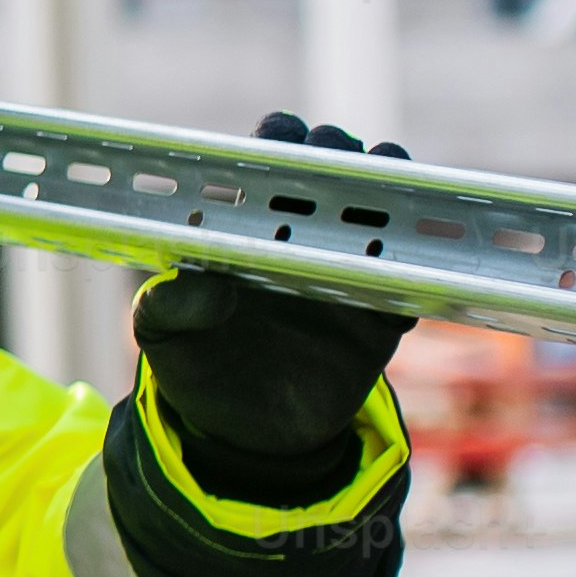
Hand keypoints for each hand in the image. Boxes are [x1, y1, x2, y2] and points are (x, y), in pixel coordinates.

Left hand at [134, 115, 417, 494]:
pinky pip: (412, 287)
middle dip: (344, 156)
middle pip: (338, 170)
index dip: (282, 138)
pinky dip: (413, 278)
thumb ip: (168, 307)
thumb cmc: (195, 367)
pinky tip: (401, 284)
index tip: (284, 138)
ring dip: (392, 198)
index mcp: (248, 227)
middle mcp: (304, 238)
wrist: (243, 438)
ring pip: (387, 213)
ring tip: (385, 207)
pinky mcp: (381, 320)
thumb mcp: (162, 337)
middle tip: (340, 169)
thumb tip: (201, 280)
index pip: (271, 160)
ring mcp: (348, 274)